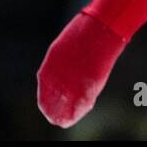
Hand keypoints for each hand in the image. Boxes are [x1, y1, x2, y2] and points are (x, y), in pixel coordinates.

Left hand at [37, 12, 126, 127]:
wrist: (102, 26)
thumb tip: (70, 65)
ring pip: (64, 104)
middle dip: (53, 108)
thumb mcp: (70, 43)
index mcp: (51, 63)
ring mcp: (72, 79)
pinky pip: (80, 104)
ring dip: (62, 114)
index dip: (45, 99)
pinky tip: (74, 117)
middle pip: (51, 98)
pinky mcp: (87, 84)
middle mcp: (58, 74)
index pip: (44, 86)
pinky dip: (77, 111)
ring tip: (62, 121)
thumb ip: (67, 58)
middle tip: (53, 118)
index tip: (46, 107)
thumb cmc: (90, 29)